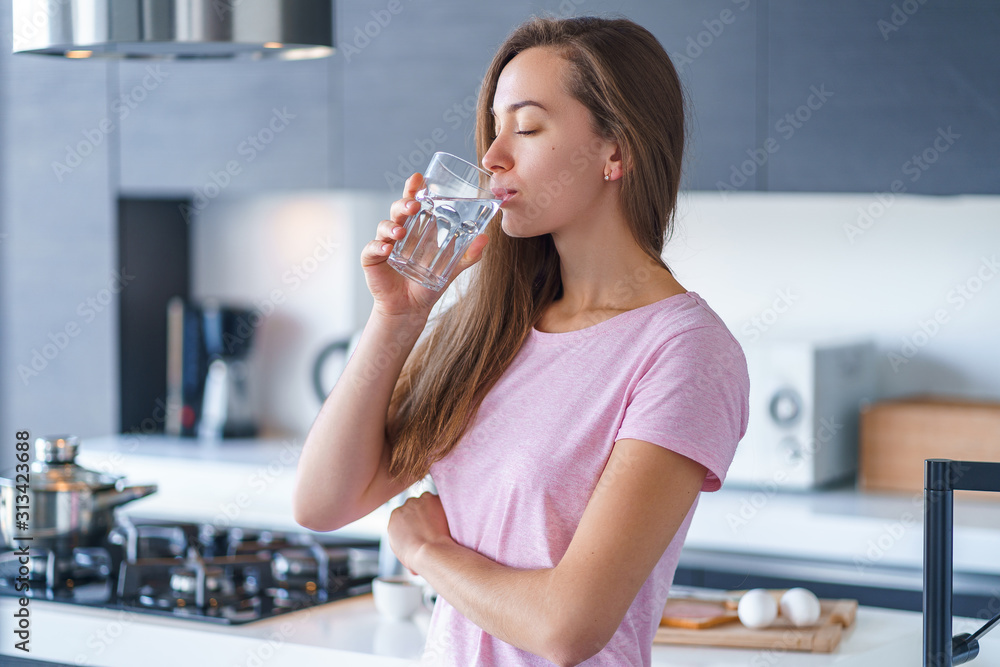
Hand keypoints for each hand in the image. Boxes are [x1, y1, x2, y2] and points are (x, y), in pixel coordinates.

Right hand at [361, 173, 489, 320]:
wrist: (411, 309)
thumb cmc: (429, 284)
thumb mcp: (453, 268)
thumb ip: (469, 254)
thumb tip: (486, 238)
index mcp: (417, 228)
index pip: (414, 202)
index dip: (414, 188)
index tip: (419, 178)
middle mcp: (399, 231)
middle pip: (398, 209)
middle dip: (404, 203)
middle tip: (414, 205)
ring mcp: (384, 243)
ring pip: (384, 226)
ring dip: (391, 226)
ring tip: (400, 233)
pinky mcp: (372, 259)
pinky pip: (372, 248)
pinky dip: (378, 246)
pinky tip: (387, 249)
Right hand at [386, 492, 452, 574]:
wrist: (429, 553)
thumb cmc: (417, 558)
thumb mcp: (402, 552)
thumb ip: (404, 541)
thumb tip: (411, 554)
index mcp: (395, 518)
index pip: (405, 514)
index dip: (415, 521)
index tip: (423, 528)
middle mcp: (405, 506)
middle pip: (415, 506)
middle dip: (423, 514)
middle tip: (433, 526)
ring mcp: (418, 501)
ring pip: (427, 501)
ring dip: (433, 509)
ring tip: (442, 523)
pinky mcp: (431, 498)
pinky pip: (438, 500)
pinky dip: (442, 507)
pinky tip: (447, 519)